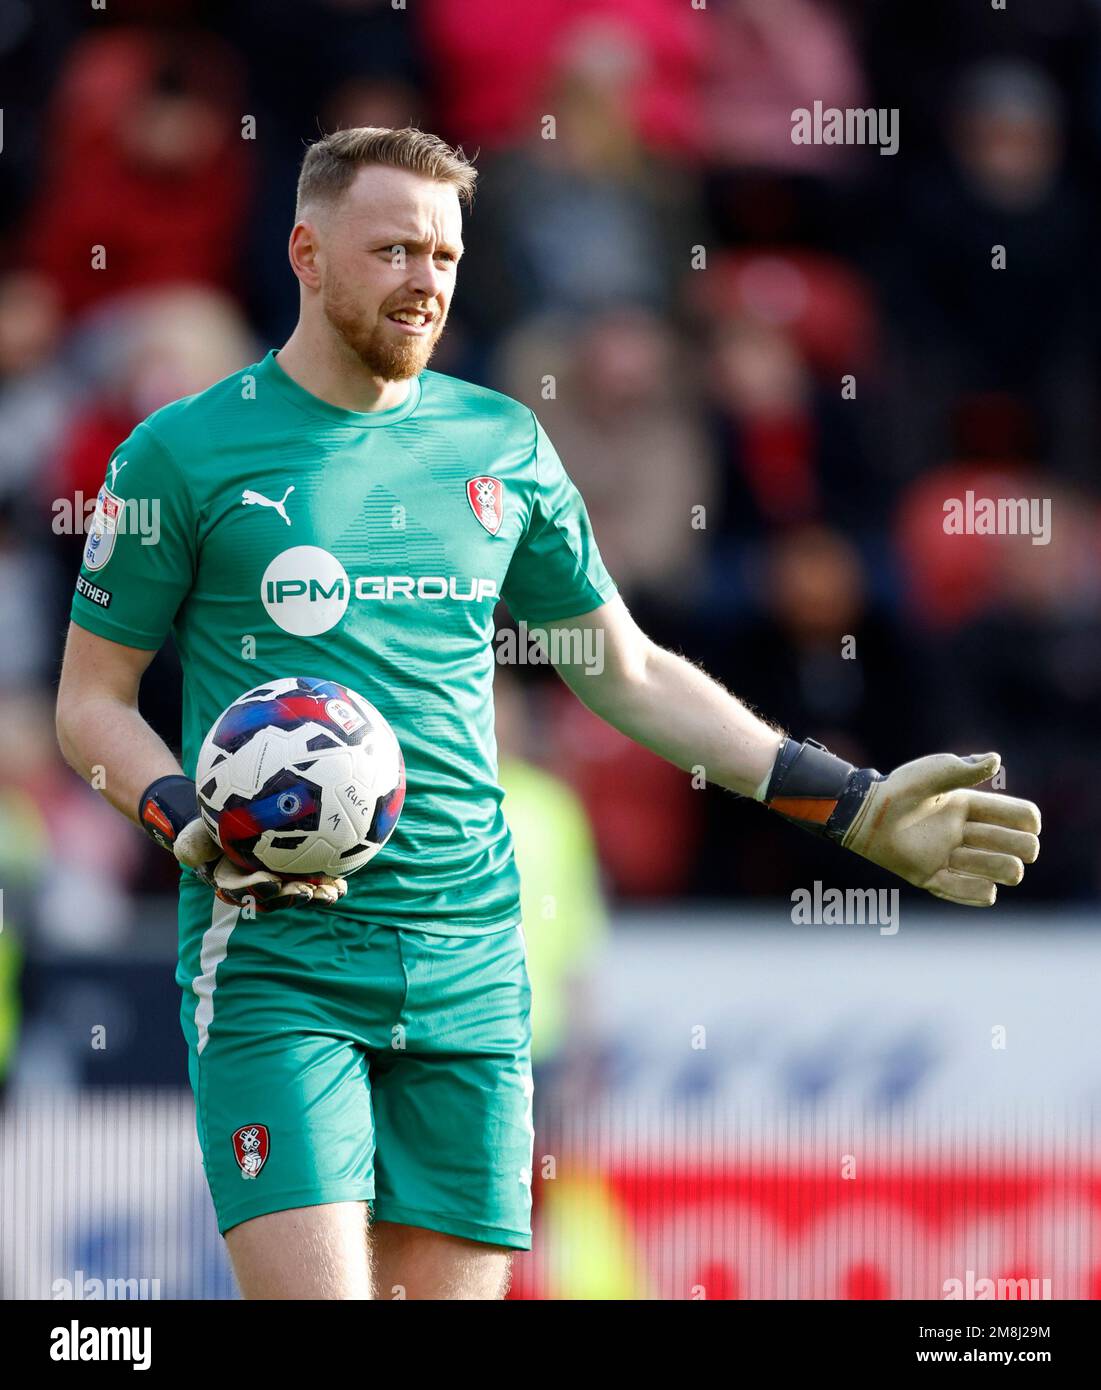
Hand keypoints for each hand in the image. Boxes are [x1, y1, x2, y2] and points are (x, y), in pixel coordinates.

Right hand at [174, 818, 347, 911]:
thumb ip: (192, 844)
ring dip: (316, 893)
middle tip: (308, 891)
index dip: (256, 889)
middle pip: (276, 896)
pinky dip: (328, 881)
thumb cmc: (212, 823)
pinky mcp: (298, 869)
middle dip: (293, 895)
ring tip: (333, 892)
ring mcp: (279, 878)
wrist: (231, 814)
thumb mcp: (196, 832)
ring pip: (298, 890)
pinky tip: (343, 881)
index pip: (242, 890)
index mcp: (233, 880)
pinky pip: (314, 878)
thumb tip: (187, 857)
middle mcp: (257, 884)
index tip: (270, 881)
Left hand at [843, 752, 1040, 905]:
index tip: (1027, 823)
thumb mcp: (932, 775)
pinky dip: (980, 892)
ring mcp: (951, 857)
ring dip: (1000, 868)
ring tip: (974, 858)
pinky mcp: (932, 878)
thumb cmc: (898, 790)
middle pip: (1018, 846)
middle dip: (1021, 847)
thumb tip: (997, 760)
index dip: (1029, 821)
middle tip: (997, 843)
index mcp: (969, 807)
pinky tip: (982, 887)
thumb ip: (963, 769)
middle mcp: (965, 834)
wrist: (865, 816)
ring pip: (1002, 871)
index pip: (1020, 817)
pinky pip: (973, 894)